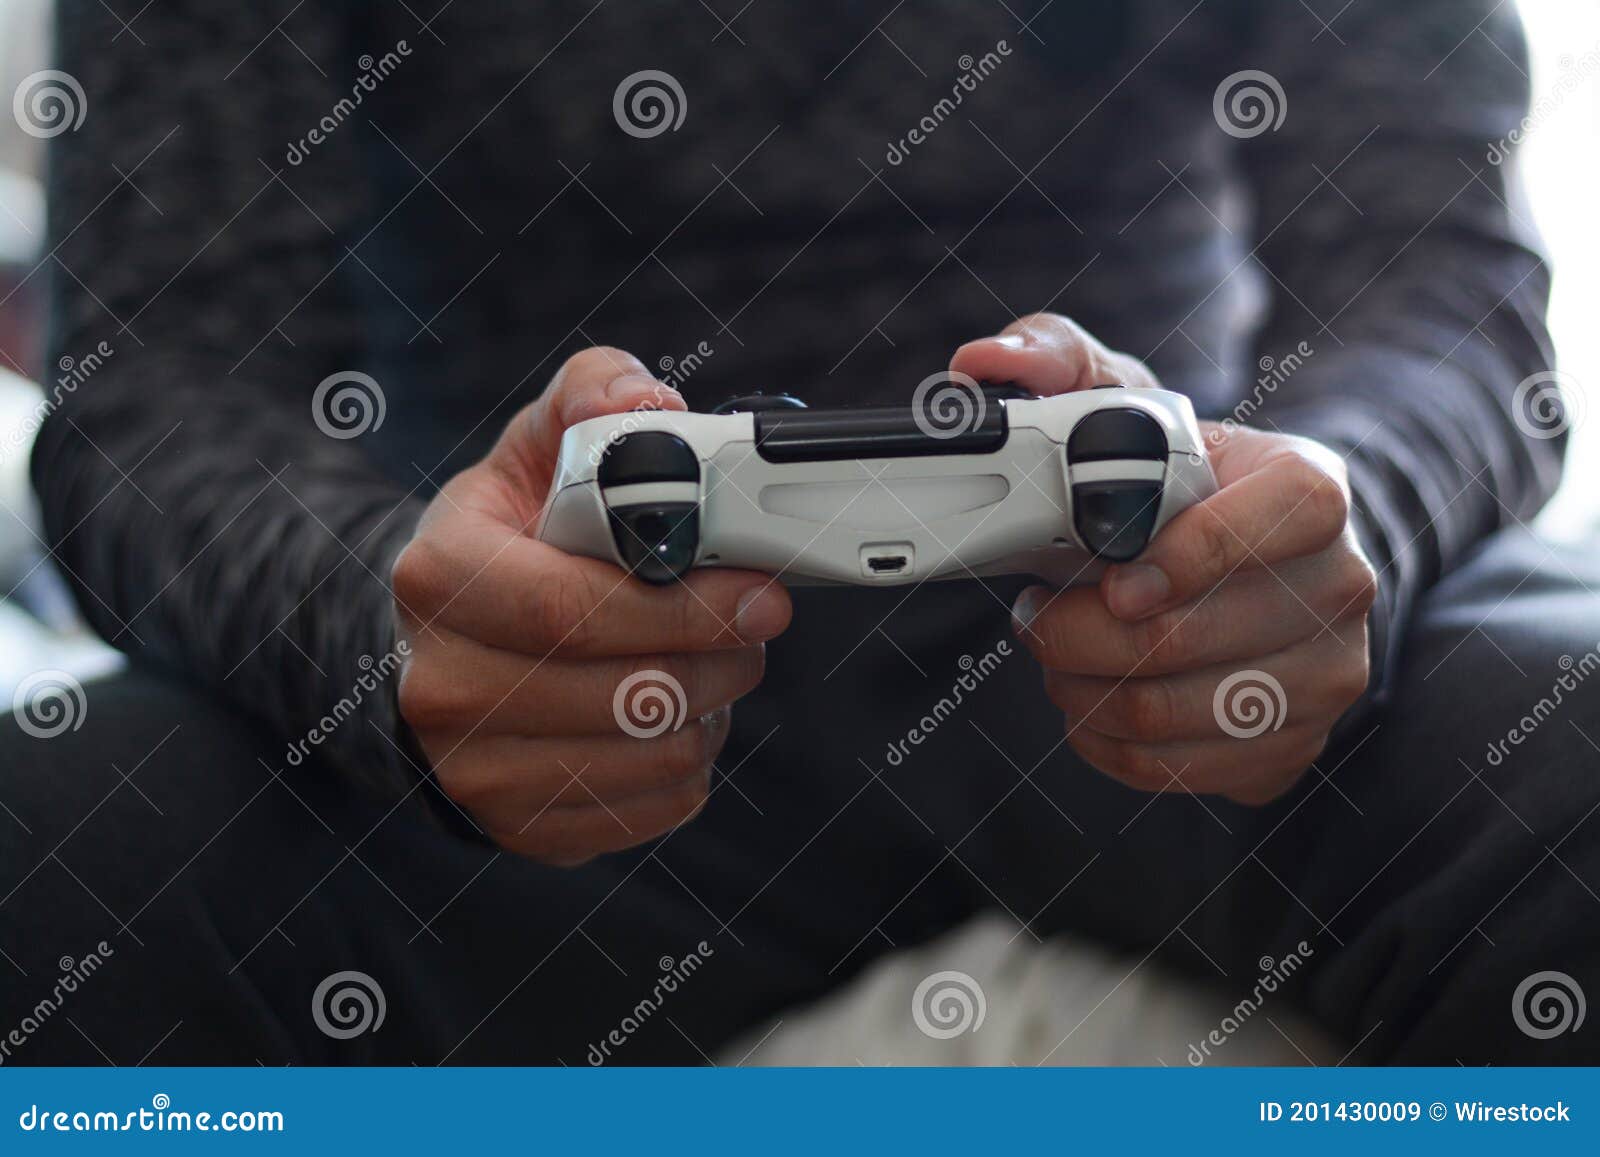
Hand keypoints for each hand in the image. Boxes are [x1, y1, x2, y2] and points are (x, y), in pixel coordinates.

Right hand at [390, 347, 791, 862]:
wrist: (439, 648)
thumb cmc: (505, 541)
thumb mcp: (534, 449)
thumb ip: (592, 398)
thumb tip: (655, 402)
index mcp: (439, 581)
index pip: (575, 612)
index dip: (686, 606)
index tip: (762, 593)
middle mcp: (444, 688)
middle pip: (630, 694)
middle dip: (721, 654)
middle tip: (755, 620)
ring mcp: (479, 773)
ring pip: (653, 755)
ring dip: (712, 704)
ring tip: (708, 660)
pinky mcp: (524, 829)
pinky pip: (655, 806)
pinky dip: (690, 758)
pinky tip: (675, 713)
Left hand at [955, 314, 1377, 804]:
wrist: (1243, 562)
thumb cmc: (1176, 482)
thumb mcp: (1126, 404)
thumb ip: (1058, 364)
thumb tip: (984, 363)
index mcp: (1312, 488)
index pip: (1292, 516)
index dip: (1198, 552)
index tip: (1113, 577)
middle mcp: (1341, 586)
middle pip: (1196, 638)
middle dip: (1079, 635)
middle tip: (1036, 615)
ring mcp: (1325, 676)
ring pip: (1174, 713)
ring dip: (1081, 689)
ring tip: (1057, 652)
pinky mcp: (1290, 747)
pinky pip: (1177, 770)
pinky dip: (1103, 743)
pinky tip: (1086, 699)